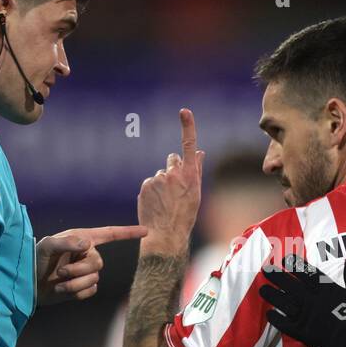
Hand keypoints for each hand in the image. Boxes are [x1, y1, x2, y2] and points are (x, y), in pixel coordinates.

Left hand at [37, 225, 147, 304]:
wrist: (29, 285)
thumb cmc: (35, 260)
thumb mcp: (46, 246)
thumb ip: (66, 242)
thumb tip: (87, 245)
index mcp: (81, 239)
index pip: (109, 234)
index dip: (128, 232)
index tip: (145, 231)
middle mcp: (86, 254)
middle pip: (98, 263)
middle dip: (79, 270)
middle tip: (60, 272)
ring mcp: (85, 272)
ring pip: (93, 279)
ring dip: (74, 283)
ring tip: (58, 283)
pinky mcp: (83, 288)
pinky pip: (89, 291)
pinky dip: (75, 293)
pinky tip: (62, 290)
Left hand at [137, 109, 203, 255]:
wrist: (167, 235)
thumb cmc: (186, 215)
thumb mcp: (196, 193)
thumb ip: (197, 170)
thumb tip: (200, 152)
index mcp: (190, 175)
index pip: (189, 145)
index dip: (188, 126)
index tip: (184, 111)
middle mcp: (173, 173)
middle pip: (172, 160)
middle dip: (173, 168)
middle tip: (175, 189)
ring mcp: (158, 179)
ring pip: (160, 175)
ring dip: (162, 184)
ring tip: (166, 202)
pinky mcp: (145, 186)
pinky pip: (150, 183)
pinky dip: (152, 192)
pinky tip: (157, 205)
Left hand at [259, 255, 345, 346]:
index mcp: (328, 289)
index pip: (308, 273)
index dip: (296, 265)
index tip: (285, 259)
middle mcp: (314, 300)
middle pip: (291, 285)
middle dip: (278, 276)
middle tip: (266, 269)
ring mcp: (307, 316)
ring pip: (285, 302)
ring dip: (273, 295)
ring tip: (262, 289)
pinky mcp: (304, 333)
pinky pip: (285, 325)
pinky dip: (276, 319)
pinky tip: (269, 314)